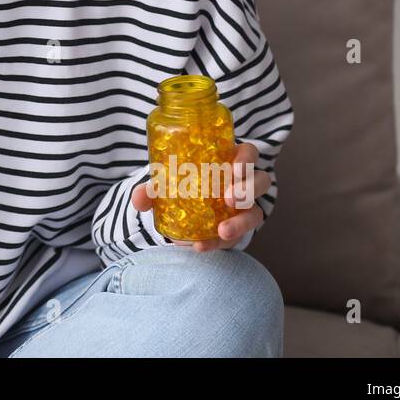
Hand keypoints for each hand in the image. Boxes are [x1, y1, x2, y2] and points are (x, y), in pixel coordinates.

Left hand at [130, 141, 268, 251]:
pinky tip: (201, 246)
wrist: (185, 212)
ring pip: (256, 213)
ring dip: (241, 222)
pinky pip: (237, 238)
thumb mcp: (167, 182)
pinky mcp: (238, 231)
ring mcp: (245, 209)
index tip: (234, 168)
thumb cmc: (182, 185)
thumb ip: (153, 188)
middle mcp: (243, 184)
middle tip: (228, 199)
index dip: (246, 159)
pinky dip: (217, 243)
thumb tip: (139, 198)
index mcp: (229, 161)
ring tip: (222, 230)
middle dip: (247, 189)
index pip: (249, 153)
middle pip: (260, 181)